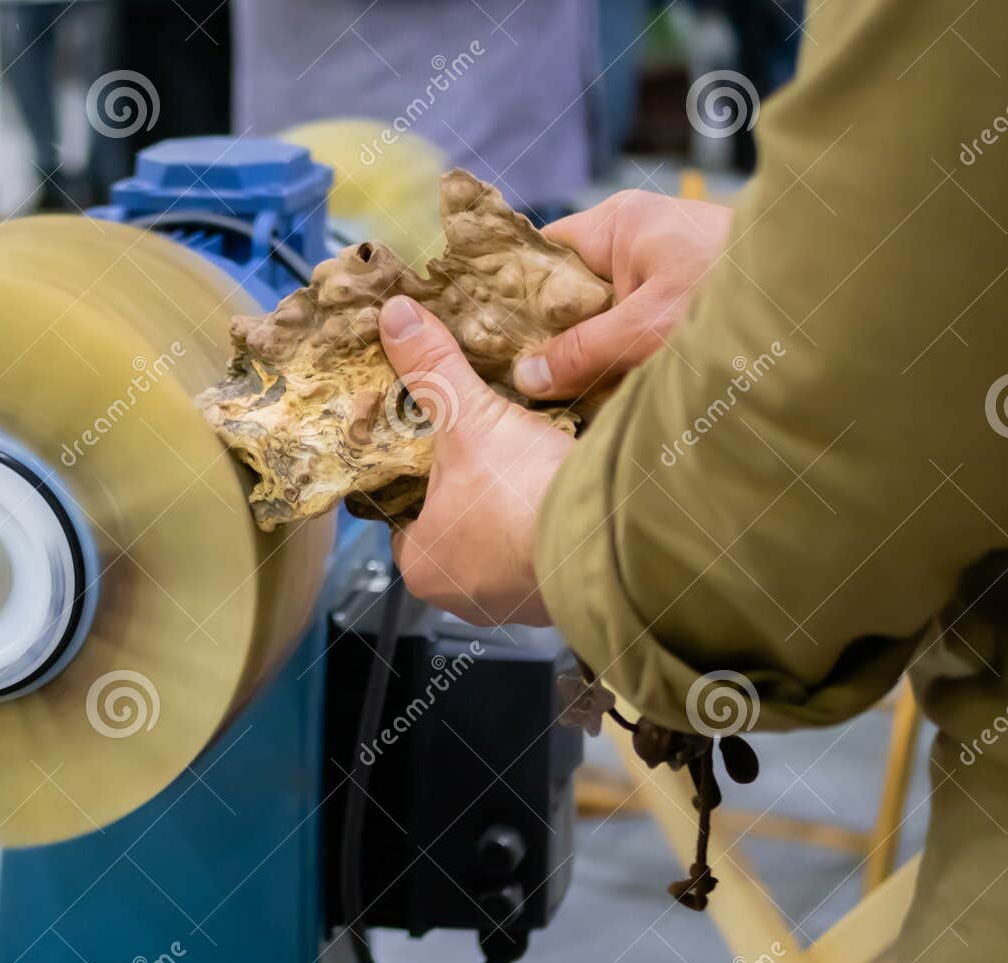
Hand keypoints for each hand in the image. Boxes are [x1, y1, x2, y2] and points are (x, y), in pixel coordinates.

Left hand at [378, 296, 573, 626]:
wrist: (611, 540)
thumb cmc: (524, 498)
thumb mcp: (470, 421)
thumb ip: (433, 371)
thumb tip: (395, 316)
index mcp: (420, 564)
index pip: (400, 515)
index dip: (413, 475)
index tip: (427, 443)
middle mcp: (459, 595)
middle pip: (450, 525)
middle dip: (465, 487)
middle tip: (478, 444)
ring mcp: (511, 600)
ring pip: (497, 539)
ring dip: (509, 505)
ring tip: (517, 459)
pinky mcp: (556, 595)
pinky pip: (539, 549)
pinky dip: (543, 519)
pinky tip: (552, 485)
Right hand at [513, 191, 732, 400]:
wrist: (826, 296)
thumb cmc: (740, 293)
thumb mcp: (652, 326)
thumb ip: (586, 351)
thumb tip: (525, 377)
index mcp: (617, 224)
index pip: (541, 255)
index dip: (512, 297)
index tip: (491, 343)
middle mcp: (633, 242)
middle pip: (567, 292)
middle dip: (550, 338)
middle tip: (522, 385)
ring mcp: (658, 272)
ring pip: (599, 319)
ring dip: (587, 357)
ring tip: (555, 398)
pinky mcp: (680, 301)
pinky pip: (631, 332)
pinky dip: (619, 361)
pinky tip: (602, 394)